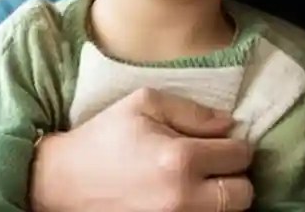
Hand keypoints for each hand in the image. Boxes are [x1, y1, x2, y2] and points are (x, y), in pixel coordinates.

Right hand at [29, 88, 254, 211]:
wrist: (60, 182)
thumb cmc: (104, 138)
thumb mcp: (145, 103)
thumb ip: (193, 111)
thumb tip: (230, 124)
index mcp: (180, 159)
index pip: (241, 155)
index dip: (235, 145)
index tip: (221, 144)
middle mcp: (182, 198)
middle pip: (244, 195)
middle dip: (234, 177)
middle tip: (216, 167)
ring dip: (221, 199)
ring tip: (202, 185)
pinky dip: (202, 211)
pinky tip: (186, 197)